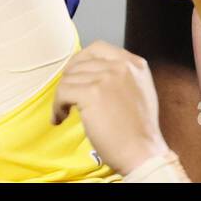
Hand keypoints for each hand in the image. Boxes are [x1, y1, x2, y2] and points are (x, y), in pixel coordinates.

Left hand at [52, 42, 168, 174]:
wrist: (143, 152)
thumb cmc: (139, 130)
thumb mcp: (139, 91)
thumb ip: (121, 76)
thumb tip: (90, 72)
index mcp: (134, 64)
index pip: (98, 48)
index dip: (80, 60)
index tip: (73, 74)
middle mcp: (122, 66)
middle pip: (80, 63)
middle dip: (69, 81)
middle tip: (66, 97)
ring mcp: (107, 78)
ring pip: (69, 78)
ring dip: (62, 97)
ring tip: (64, 113)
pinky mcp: (93, 93)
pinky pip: (63, 92)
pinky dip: (57, 106)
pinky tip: (60, 118)